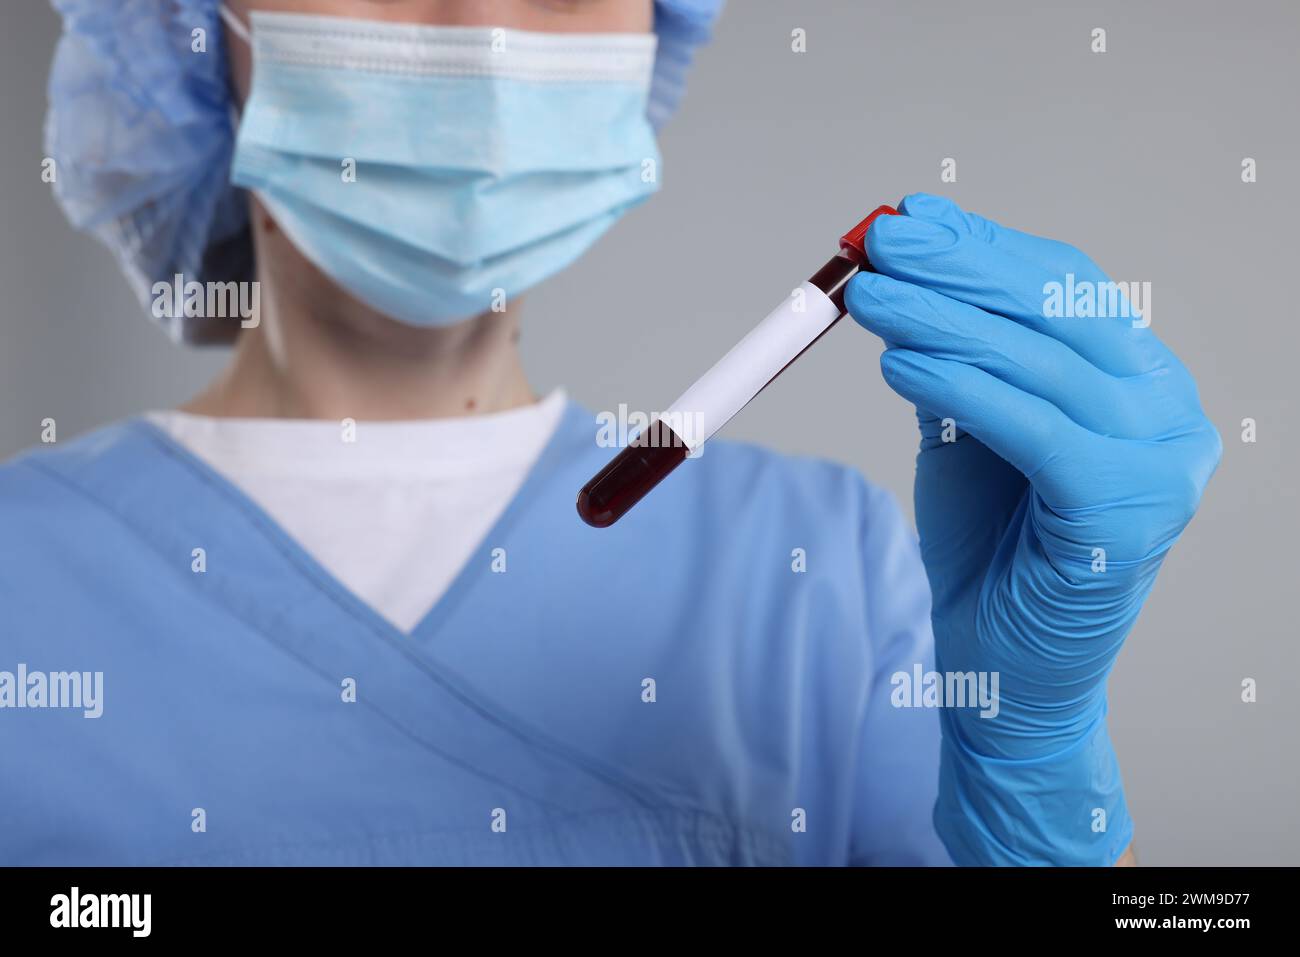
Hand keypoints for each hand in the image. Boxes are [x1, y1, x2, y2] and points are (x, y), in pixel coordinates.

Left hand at [844, 193, 1220, 862]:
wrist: (1001, 672)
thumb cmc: (986, 549)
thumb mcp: (965, 431)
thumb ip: (954, 354)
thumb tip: (910, 259)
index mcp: (1139, 383)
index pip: (1066, 289)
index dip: (985, 248)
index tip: (909, 220)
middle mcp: (1167, 415)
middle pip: (1062, 311)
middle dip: (962, 269)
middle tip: (883, 242)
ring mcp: (1160, 466)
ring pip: (1043, 366)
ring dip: (946, 323)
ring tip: (872, 298)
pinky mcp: (1128, 515)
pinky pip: (1036, 431)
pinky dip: (963, 391)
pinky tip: (900, 366)